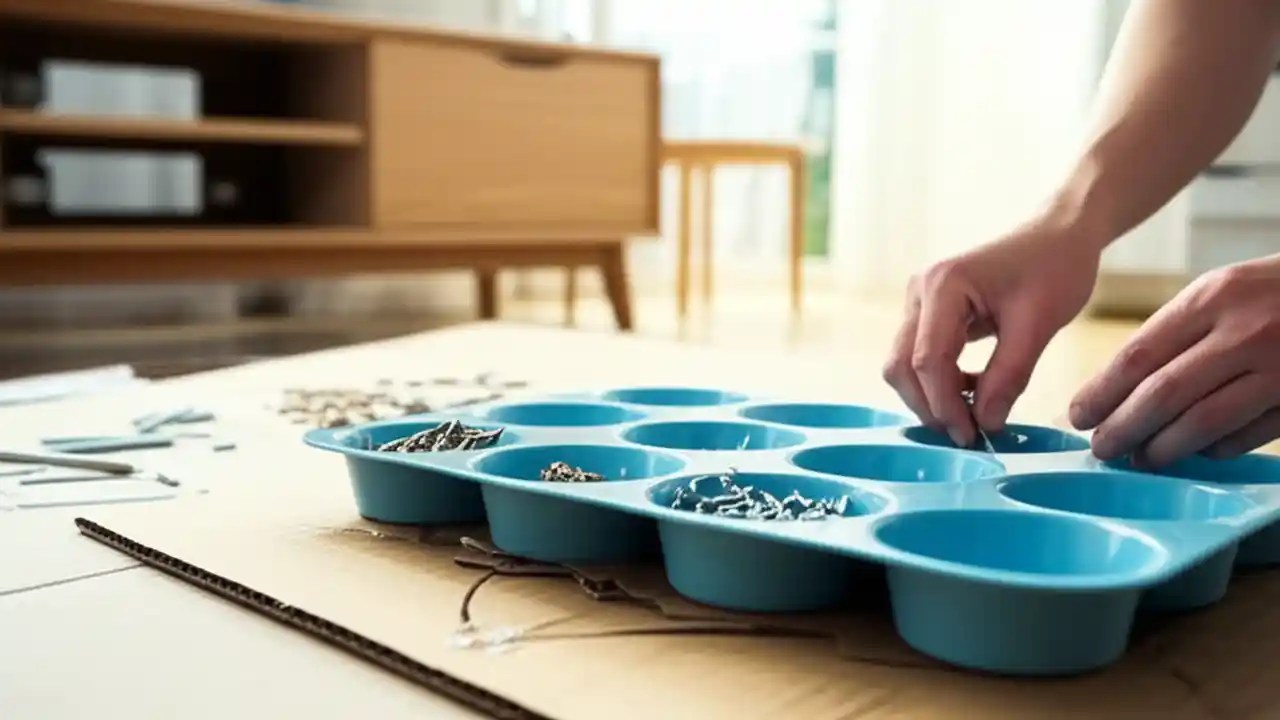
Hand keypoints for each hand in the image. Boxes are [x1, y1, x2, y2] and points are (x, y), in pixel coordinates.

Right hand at [883, 214, 1101, 446]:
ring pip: (905, 364)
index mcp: (943, 286)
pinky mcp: (929, 313)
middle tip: (968, 435)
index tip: (972, 436)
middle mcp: (920, 292)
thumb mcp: (1039, 325)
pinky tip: (975, 392)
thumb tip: (986, 424)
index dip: (945, 405)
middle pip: (901, 365)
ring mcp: (919, 302)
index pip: (928, 360)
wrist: (1059, 235)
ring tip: (974, 417)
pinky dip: (942, 382)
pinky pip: (921, 356)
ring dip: (933, 396)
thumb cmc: (1055, 268)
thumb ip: (1009, 376)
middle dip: (930, 405)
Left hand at [1071, 255, 1279, 466]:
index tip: (1078, 416)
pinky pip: (1247, 436)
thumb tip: (1119, 389)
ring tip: (1140, 459)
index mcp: (1212, 298)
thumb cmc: (1273, 294)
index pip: (1139, 356)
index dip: (1102, 393)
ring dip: (1163, 448)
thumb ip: (1176, 333)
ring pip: (1203, 423)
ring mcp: (1279, 369)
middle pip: (1163, 395)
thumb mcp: (1222, 292)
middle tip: (1101, 448)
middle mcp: (1245, 332)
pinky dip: (1215, 450)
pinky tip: (1196, 454)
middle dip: (1123, 428)